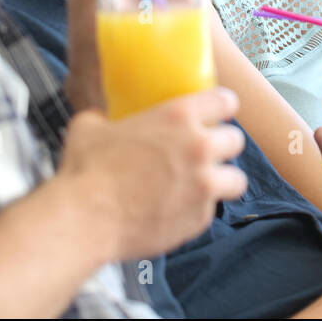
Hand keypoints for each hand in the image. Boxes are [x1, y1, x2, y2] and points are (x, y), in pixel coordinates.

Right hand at [57, 88, 247, 260]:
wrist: (85, 219)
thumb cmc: (86, 170)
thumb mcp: (90, 127)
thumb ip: (107, 118)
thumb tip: (102, 119)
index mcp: (178, 116)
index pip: (225, 101)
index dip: (222, 106)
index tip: (217, 113)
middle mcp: (200, 148)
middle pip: (236, 140)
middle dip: (223, 145)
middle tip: (205, 152)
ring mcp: (204, 185)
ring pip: (236, 179)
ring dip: (222, 180)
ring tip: (205, 184)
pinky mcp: (200, 218)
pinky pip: (211, 210)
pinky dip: (198, 209)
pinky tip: (178, 208)